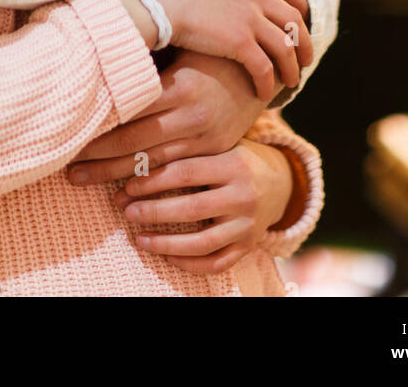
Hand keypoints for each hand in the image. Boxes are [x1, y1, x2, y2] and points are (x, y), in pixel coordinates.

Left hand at [68, 51, 263, 183]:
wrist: (264, 67)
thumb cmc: (211, 50)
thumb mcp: (182, 47)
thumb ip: (147, 57)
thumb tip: (98, 54)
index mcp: (181, 87)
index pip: (129, 113)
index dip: (97, 129)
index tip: (68, 138)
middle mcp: (194, 116)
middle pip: (135, 144)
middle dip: (98, 159)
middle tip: (66, 171)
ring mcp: (208, 138)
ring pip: (152, 165)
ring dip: (115, 176)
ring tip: (83, 181)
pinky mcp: (218, 152)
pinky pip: (177, 175)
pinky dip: (147, 183)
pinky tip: (126, 193)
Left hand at [112, 137, 293, 274]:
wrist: (281, 180)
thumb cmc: (238, 157)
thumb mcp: (221, 145)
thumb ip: (190, 150)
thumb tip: (137, 155)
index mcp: (234, 164)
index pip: (186, 172)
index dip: (153, 181)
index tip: (128, 186)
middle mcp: (243, 195)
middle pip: (192, 209)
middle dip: (154, 212)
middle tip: (127, 211)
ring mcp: (248, 225)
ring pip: (202, 243)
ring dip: (166, 243)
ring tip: (140, 239)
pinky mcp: (249, 246)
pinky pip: (216, 263)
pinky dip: (190, 264)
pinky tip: (167, 256)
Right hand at [131, 0, 311, 99]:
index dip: (299, 3)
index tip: (302, 17)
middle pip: (293, 17)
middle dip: (304, 40)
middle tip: (306, 57)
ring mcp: (248, 16)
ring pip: (286, 45)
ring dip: (293, 66)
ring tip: (292, 81)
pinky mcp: (239, 42)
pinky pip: (265, 66)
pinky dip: (269, 82)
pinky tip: (265, 93)